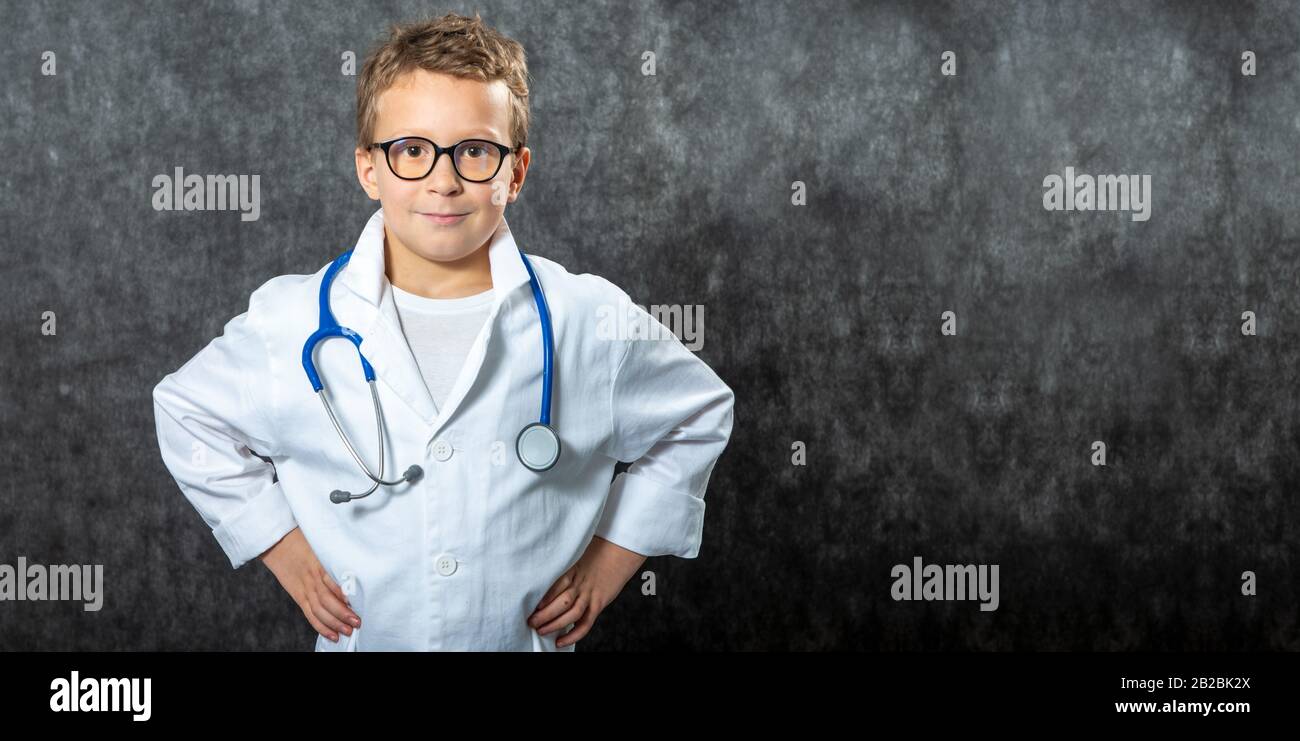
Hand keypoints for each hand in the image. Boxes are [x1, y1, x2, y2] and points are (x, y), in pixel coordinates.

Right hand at [258, 526, 360, 642]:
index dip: (344, 594)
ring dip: (334, 623)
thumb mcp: (323, 543)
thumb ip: (338, 554)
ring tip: (348, 630)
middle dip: (343, 613)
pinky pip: (310, 614)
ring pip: (319, 610)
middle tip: (357, 621)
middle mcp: (312, 578)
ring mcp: (304, 588)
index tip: (359, 601)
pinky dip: (321, 626)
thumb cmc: (304, 539)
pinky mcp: (298, 595)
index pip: (333, 581)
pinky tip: (332, 634)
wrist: (278, 542)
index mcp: (320, 563)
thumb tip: (359, 565)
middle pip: (327, 600)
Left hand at [527, 535, 646, 647]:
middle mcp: (580, 584)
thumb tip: (552, 581)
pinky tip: (561, 641)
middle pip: (559, 602)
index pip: (554, 587)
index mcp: (572, 571)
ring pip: (570, 613)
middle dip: (543, 615)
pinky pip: (585, 623)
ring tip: (541, 630)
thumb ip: (567, 569)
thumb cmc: (600, 552)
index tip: (530, 607)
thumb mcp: (579, 556)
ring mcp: (590, 594)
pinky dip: (573, 634)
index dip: (542, 599)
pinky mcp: (599, 603)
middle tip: (531, 622)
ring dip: (554, 624)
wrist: (621, 552)